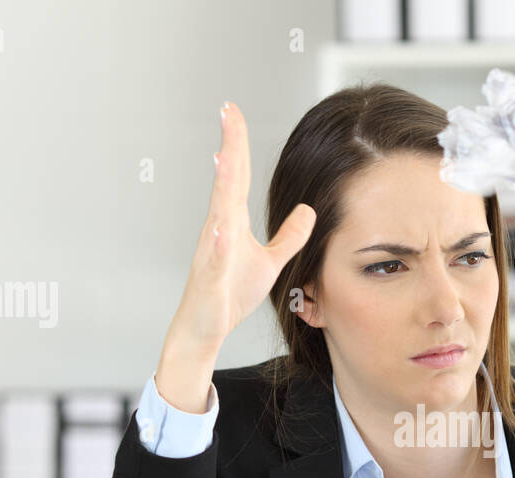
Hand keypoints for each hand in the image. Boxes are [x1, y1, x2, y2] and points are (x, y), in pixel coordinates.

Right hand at [157, 101, 315, 410]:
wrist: (206, 328)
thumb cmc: (229, 293)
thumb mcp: (270, 262)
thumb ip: (289, 237)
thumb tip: (308, 210)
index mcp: (230, 222)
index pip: (235, 175)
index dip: (237, 144)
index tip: (233, 112)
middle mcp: (217, 230)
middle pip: (225, 182)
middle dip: (228, 148)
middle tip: (227, 113)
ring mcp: (211, 253)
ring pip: (217, 213)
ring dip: (222, 186)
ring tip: (226, 157)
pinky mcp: (212, 279)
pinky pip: (216, 259)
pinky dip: (219, 244)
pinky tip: (223, 229)